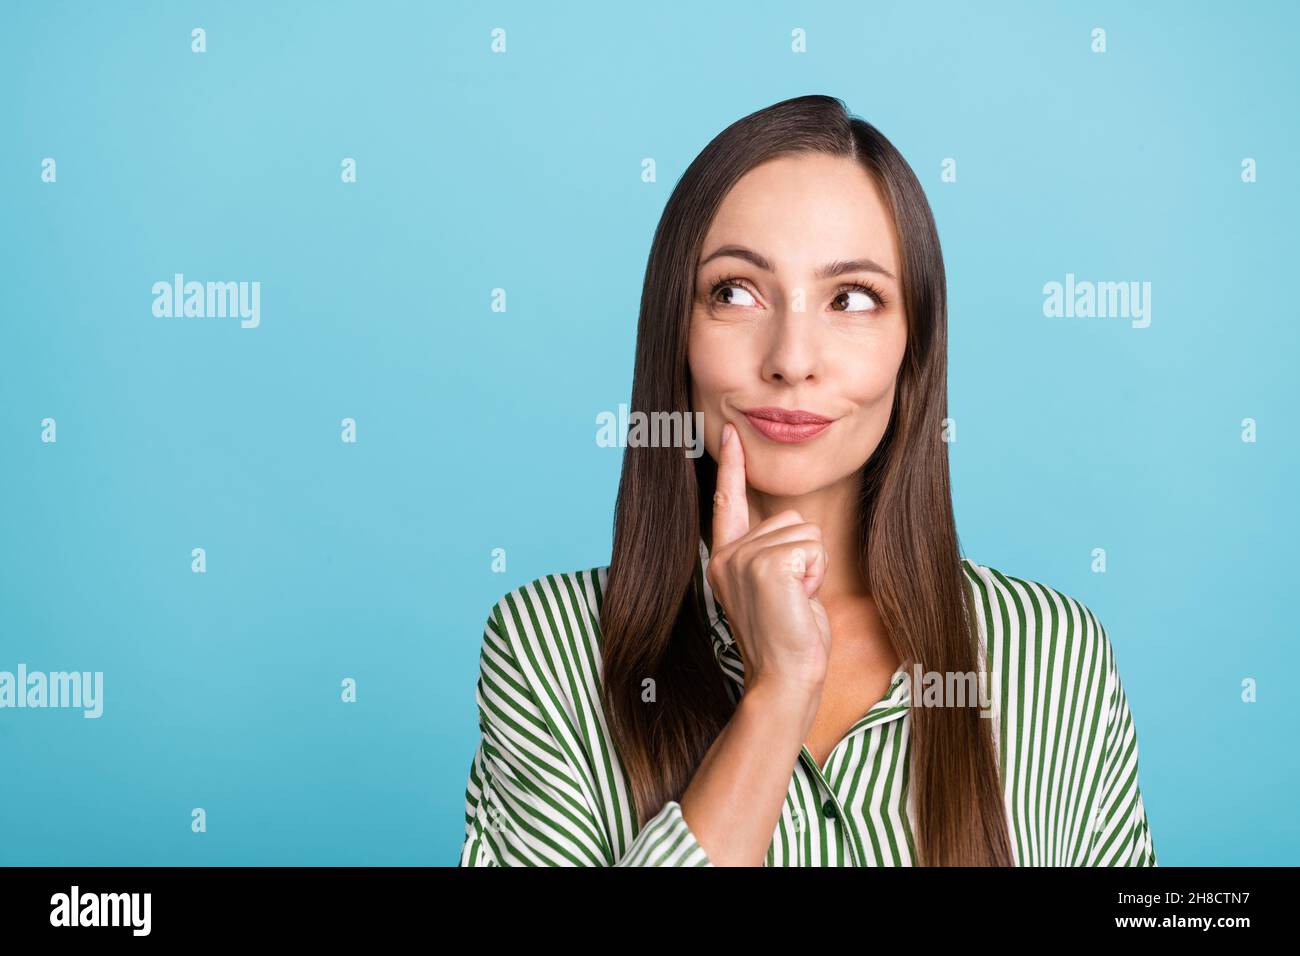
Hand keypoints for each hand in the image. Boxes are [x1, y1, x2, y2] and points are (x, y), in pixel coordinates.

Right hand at [706, 421, 831, 698]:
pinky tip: (799, 601)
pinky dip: (816, 574)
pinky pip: (813, 546)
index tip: (729, 432)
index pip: (727, 502)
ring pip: (804, 531)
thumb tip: (793, 526)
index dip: (731, 466)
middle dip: (805, 555)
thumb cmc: (787, 639)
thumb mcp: (773, 589)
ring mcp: (743, 559)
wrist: (783, 679)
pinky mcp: (767, 565)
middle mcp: (727, 556)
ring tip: (794, 602)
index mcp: (724, 559)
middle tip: (791, 598)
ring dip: (812, 567)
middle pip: (789, 518)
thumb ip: (772, 554)